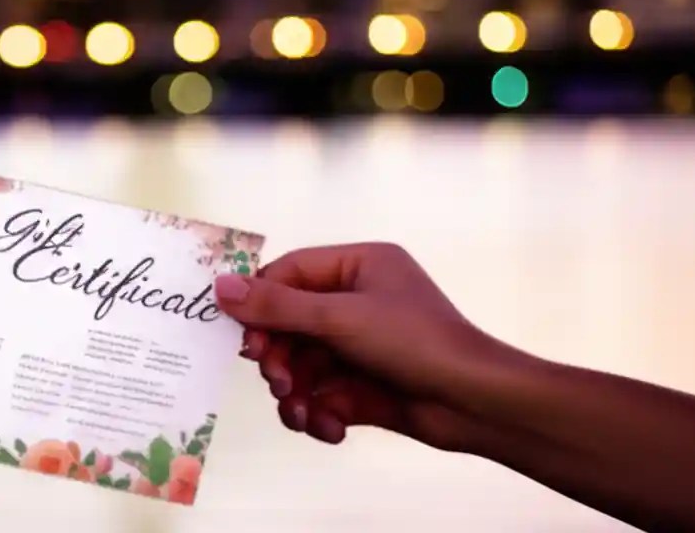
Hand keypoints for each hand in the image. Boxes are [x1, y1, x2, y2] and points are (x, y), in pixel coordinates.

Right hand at [215, 243, 517, 451]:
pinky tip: (331, 428)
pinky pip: (321, 395)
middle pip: (289, 324)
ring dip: (295, 394)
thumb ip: (277, 306)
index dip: (260, 303)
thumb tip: (219, 286)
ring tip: (302, 413)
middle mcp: (358, 300)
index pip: (289, 273)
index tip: (241, 335)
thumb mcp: (341, 318)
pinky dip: (319, 414)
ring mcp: (360, 345)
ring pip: (301, 366)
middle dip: (279, 358)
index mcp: (359, 265)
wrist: (475, 403)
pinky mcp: (364, 386)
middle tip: (276, 380)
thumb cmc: (415, 341)